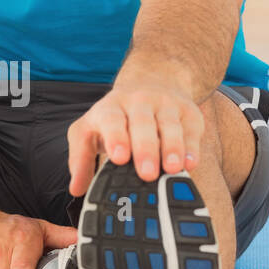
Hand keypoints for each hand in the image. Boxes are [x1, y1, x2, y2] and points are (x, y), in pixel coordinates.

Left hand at [68, 69, 204, 195]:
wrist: (152, 79)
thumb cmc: (116, 115)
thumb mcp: (89, 130)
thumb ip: (80, 158)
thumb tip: (76, 189)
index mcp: (111, 107)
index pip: (112, 119)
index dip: (116, 138)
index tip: (119, 158)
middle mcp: (139, 102)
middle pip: (143, 124)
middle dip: (145, 149)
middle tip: (147, 174)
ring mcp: (166, 104)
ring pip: (169, 125)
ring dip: (172, 148)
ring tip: (171, 169)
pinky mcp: (188, 112)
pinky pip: (191, 130)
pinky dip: (192, 147)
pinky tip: (190, 164)